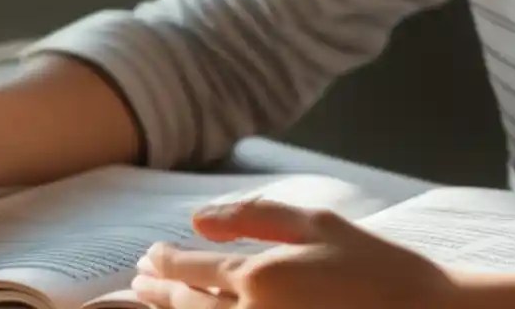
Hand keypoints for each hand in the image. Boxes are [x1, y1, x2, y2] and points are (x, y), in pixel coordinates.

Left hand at [132, 200, 457, 308]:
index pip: (190, 270)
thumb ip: (253, 215)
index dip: (162, 263)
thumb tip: (195, 221)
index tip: (148, 257)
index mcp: (260, 277)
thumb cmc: (375, 266)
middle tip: (139, 284)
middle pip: (186, 308)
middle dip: (158, 293)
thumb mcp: (318, 224)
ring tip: (154, 305)